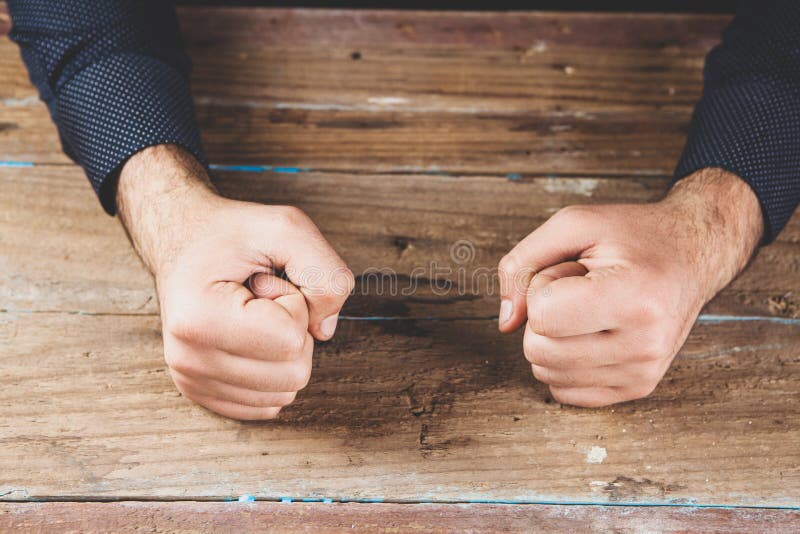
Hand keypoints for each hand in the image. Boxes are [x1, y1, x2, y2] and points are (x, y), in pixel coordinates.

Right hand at [116, 145, 353, 419]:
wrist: (181, 240)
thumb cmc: (228, 234)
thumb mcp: (287, 228)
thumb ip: (325, 274)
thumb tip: (325, 328)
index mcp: (201, 319)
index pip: (292, 340)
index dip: (294, 302)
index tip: (263, 280)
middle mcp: (190, 359)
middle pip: (295, 374)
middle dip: (293, 329)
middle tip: (260, 298)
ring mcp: (193, 381)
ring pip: (286, 392)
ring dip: (283, 350)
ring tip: (252, 314)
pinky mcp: (202, 394)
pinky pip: (268, 404)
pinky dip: (272, 371)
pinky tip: (247, 337)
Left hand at [497, 168, 763, 406]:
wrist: (693, 255)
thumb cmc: (633, 236)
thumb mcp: (574, 224)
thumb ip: (522, 264)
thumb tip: (505, 323)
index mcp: (634, 299)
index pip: (542, 316)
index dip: (543, 285)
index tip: (577, 269)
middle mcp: (644, 344)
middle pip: (538, 350)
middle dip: (545, 313)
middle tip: (582, 288)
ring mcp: (643, 372)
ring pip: (546, 373)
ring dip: (556, 336)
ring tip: (592, 307)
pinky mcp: (638, 388)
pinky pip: (564, 390)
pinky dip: (563, 361)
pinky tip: (594, 332)